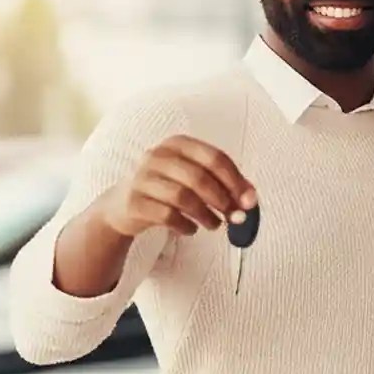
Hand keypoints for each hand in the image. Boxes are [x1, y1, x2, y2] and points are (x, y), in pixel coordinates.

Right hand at [96, 135, 256, 237]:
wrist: (122, 206)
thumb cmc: (167, 190)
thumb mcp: (193, 179)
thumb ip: (223, 184)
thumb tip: (251, 198)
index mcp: (178, 144)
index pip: (214, 157)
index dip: (236, 180)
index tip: (249, 202)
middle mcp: (157, 156)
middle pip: (199, 177)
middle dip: (222, 200)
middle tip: (235, 217)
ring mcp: (142, 178)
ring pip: (183, 197)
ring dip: (206, 215)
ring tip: (215, 225)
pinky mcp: (134, 202)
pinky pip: (167, 216)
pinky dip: (185, 225)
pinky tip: (191, 229)